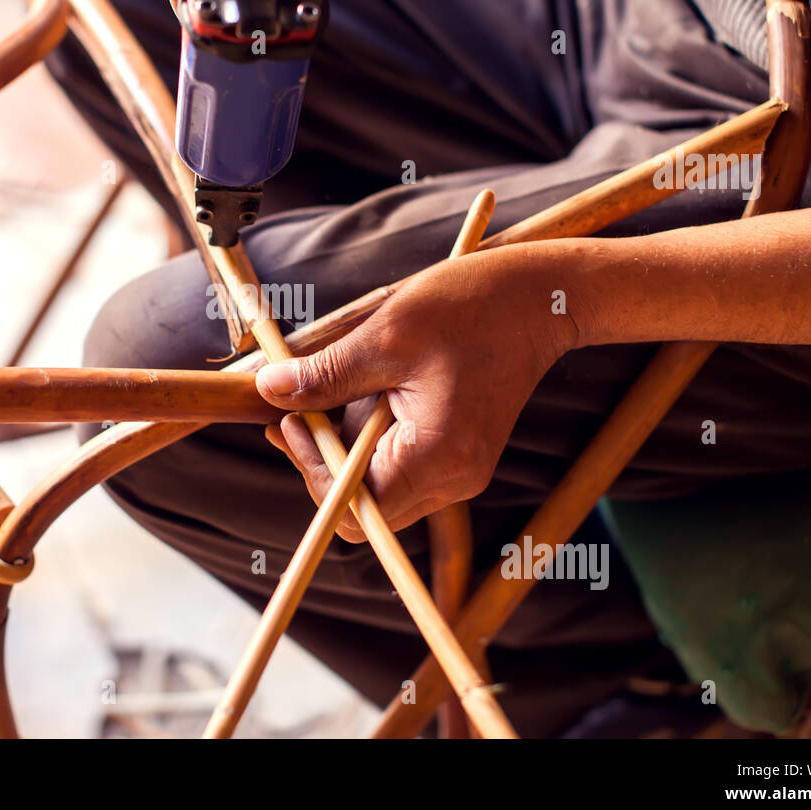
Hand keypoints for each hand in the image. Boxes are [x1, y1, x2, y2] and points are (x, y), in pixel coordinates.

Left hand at [256, 243, 582, 541]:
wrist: (541, 298)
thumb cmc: (470, 308)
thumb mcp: (386, 337)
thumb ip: (326, 375)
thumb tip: (269, 392)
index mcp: (438, 458)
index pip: (356, 512)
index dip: (313, 472)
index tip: (292, 421)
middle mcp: (454, 479)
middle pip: (364, 507)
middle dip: (324, 459)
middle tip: (298, 406)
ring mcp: (460, 470)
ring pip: (378, 484)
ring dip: (347, 444)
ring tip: (346, 383)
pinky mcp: (459, 453)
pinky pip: (399, 464)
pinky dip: (372, 436)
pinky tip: (372, 388)